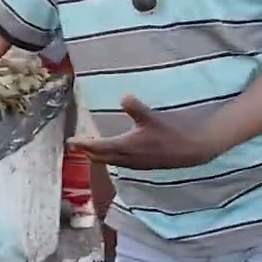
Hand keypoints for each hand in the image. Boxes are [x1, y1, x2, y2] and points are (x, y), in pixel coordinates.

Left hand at [68, 95, 218, 169]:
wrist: (190, 151)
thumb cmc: (170, 133)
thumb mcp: (152, 118)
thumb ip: (135, 107)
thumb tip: (123, 97)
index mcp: (125, 147)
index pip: (97, 147)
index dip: (83, 144)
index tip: (70, 141)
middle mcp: (126, 158)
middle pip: (100, 157)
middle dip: (87, 151)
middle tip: (76, 144)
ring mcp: (134, 164)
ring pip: (110, 161)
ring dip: (98, 155)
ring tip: (90, 149)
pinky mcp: (142, 165)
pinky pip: (119, 163)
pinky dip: (110, 158)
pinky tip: (113, 153)